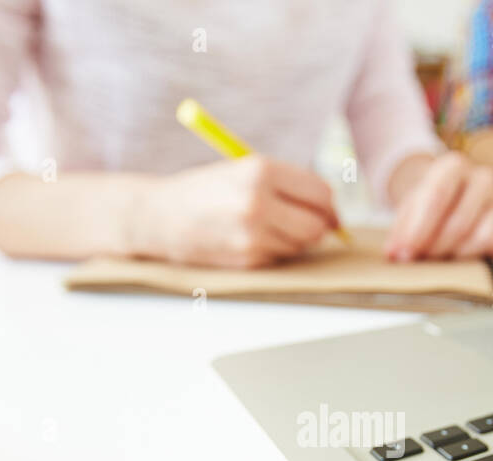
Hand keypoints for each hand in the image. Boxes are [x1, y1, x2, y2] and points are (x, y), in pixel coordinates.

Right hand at [143, 156, 337, 267]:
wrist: (162, 216)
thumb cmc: (206, 190)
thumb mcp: (244, 170)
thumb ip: (287, 184)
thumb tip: (330, 209)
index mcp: (261, 170)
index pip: (320, 193)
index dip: (329, 205)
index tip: (329, 210)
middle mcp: (258, 202)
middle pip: (317, 225)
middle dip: (320, 226)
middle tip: (313, 224)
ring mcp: (252, 234)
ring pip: (302, 245)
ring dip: (297, 240)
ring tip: (272, 227)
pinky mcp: (247, 258)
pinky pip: (280, 257)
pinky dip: (275, 250)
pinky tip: (253, 239)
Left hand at [385, 152, 492, 260]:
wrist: (450, 197)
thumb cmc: (429, 205)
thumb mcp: (408, 210)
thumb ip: (401, 231)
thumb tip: (395, 254)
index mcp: (454, 166)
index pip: (437, 196)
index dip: (418, 229)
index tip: (403, 253)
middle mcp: (484, 178)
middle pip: (459, 222)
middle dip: (435, 248)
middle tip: (419, 258)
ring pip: (484, 236)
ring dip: (458, 254)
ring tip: (442, 256)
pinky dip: (486, 254)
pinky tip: (468, 255)